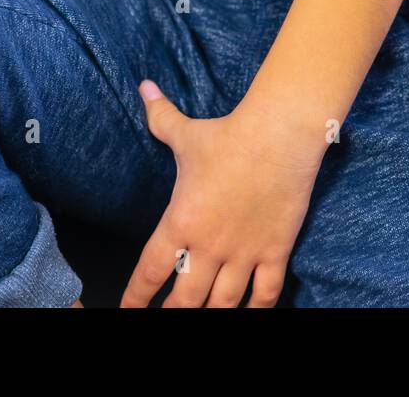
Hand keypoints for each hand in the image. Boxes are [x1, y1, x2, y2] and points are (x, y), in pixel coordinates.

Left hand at [121, 81, 323, 307]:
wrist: (279, 135)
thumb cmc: (228, 135)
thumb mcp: (186, 132)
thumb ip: (160, 118)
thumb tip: (144, 88)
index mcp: (180, 222)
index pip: (149, 273)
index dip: (136, 298)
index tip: (129, 310)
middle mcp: (208, 246)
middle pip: (184, 300)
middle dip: (172, 314)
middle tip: (166, 318)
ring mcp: (243, 253)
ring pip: (222, 303)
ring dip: (211, 315)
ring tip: (203, 320)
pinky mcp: (275, 251)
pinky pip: (265, 293)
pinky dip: (257, 309)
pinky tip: (249, 313)